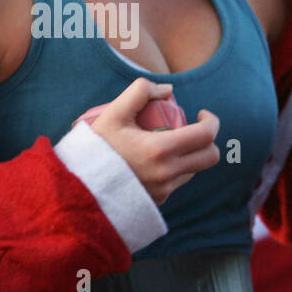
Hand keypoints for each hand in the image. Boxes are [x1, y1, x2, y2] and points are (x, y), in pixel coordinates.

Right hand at [86, 78, 219, 204]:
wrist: (80, 185)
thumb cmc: (96, 146)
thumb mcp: (114, 113)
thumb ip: (140, 91)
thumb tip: (168, 90)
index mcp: (160, 150)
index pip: (206, 136)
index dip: (211, 121)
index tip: (201, 114)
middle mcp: (167, 174)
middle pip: (210, 157)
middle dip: (208, 139)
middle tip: (193, 128)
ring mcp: (164, 190)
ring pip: (195, 170)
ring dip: (190, 155)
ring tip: (169, 143)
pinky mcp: (159, 201)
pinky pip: (177, 182)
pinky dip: (175, 169)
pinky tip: (156, 161)